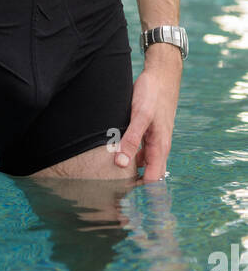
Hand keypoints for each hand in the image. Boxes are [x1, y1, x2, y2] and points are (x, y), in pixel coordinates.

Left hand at [115, 44, 182, 179]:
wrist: (162, 74)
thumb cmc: (153, 94)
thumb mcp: (140, 116)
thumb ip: (132, 139)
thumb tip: (121, 164)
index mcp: (160, 147)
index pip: (152, 179)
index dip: (140, 191)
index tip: (122, 196)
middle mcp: (158, 146)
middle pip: (148, 173)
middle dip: (133, 183)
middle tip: (111, 188)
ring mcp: (153, 138)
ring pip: (142, 161)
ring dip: (129, 167)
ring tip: (108, 174)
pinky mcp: (147, 130)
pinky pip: (139, 148)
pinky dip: (128, 152)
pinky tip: (114, 150)